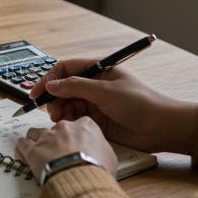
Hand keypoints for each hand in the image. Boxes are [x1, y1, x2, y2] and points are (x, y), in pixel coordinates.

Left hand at [17, 117, 117, 177]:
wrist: (81, 179)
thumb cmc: (98, 169)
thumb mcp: (109, 156)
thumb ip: (100, 148)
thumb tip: (99, 153)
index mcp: (85, 126)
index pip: (79, 124)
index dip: (76, 135)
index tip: (75, 142)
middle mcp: (64, 127)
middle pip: (56, 128)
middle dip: (57, 138)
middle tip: (59, 151)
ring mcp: (46, 137)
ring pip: (37, 132)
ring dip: (37, 140)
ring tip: (39, 149)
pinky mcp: (32, 150)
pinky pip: (24, 143)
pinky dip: (23, 146)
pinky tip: (24, 150)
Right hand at [29, 59, 197, 153]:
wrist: (161, 128)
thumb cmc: (141, 103)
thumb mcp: (106, 91)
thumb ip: (76, 87)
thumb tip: (51, 85)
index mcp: (98, 70)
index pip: (66, 69)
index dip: (49, 79)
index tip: (37, 93)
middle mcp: (94, 85)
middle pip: (63, 88)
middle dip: (54, 99)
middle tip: (51, 112)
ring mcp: (95, 102)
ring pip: (67, 104)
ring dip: (60, 111)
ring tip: (60, 120)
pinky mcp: (96, 119)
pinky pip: (75, 118)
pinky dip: (68, 121)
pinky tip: (70, 126)